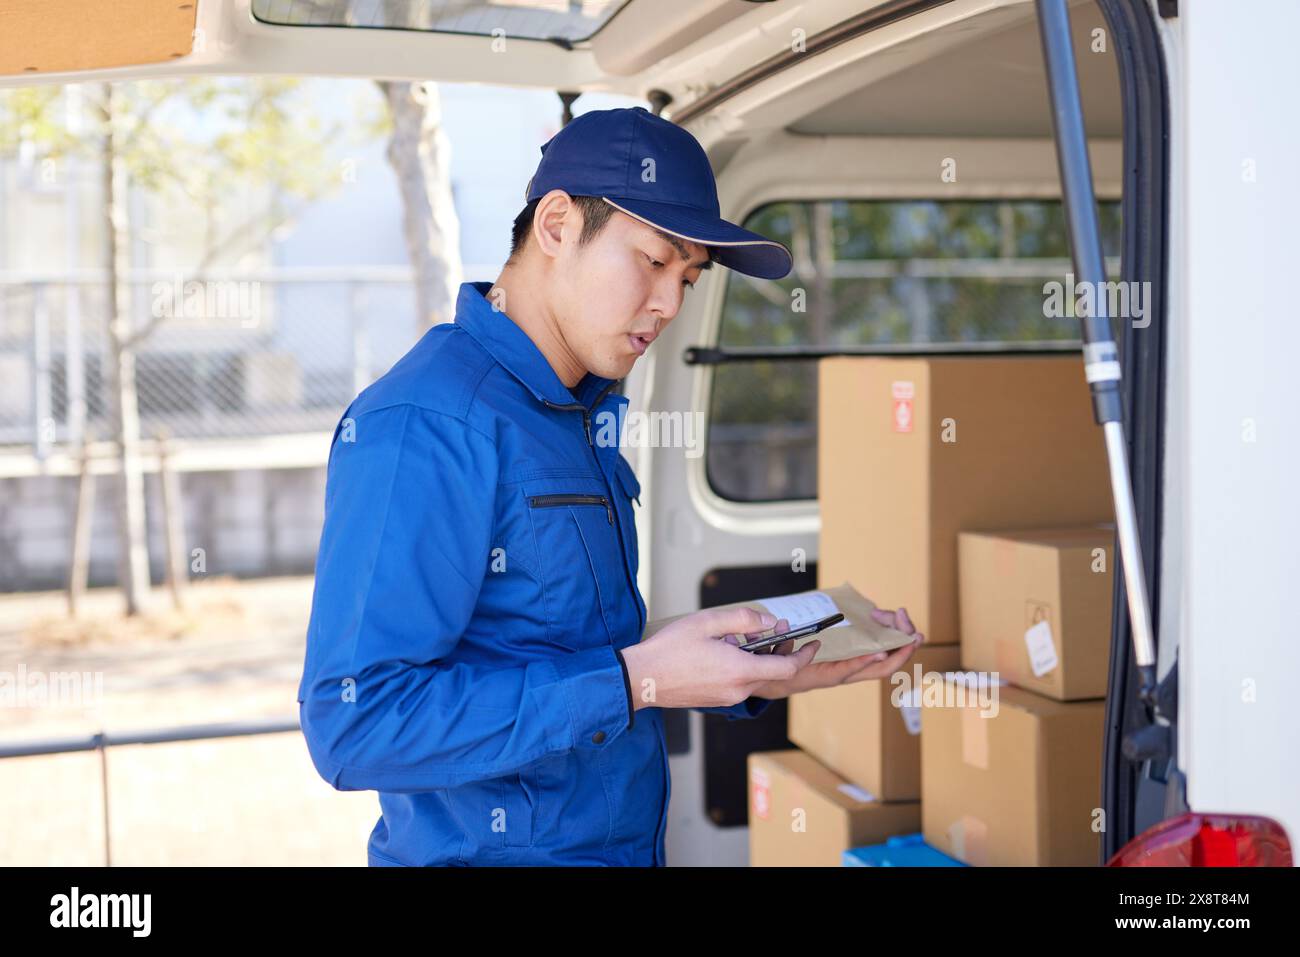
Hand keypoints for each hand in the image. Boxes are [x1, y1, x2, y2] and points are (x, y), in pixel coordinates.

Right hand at [620, 606, 818, 710]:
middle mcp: (738, 689)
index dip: (803, 656)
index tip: (812, 644)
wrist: (641, 679)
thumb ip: (743, 619)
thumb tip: (769, 623)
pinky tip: (726, 651)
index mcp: (740, 671)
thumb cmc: (670, 649)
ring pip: (755, 677)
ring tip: (740, 637)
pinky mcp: (716, 701)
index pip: (786, 668)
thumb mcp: (708, 622)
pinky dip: (743, 667)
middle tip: (775, 630)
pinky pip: (740, 683)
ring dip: (758, 658)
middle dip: (779, 651)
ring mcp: (727, 699)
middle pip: (772, 672)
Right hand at [740, 606, 924, 699]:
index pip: (853, 671)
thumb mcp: (783, 658)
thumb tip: (783, 626)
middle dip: (901, 648)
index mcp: (831, 675)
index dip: (867, 661)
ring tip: (900, 615)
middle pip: (884, 666)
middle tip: (909, 626)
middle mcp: (848, 674)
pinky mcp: (856, 657)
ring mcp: (855, 666)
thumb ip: (784, 645)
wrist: (782, 682)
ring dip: (898, 636)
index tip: (881, 651)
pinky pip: (880, 648)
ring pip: (887, 656)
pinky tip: (889, 618)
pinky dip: (887, 633)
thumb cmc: (784, 671)